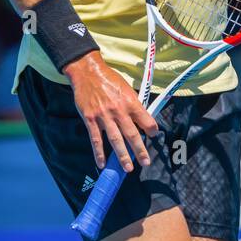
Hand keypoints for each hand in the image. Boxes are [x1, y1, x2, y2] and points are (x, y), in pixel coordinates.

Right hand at [65, 52, 157, 171]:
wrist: (88, 72)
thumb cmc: (109, 79)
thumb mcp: (126, 88)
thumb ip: (134, 104)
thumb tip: (142, 118)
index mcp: (130, 101)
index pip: (146, 120)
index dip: (151, 129)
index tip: (153, 136)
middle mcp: (118, 110)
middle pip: (131, 134)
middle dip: (140, 150)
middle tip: (145, 162)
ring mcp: (103, 116)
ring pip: (115, 140)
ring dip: (122, 156)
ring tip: (128, 168)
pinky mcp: (90, 119)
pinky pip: (96, 139)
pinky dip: (99, 153)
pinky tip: (102, 163)